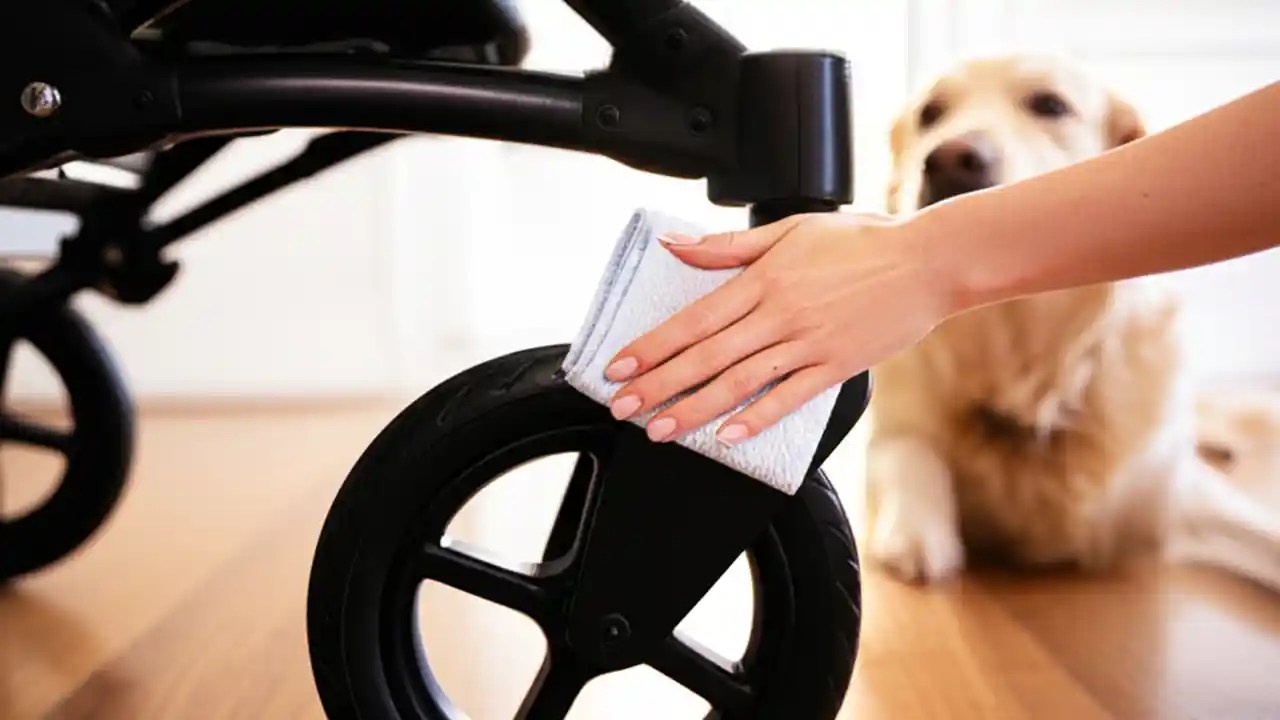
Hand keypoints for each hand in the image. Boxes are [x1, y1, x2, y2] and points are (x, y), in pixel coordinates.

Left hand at [602, 211, 955, 443]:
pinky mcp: (836, 366)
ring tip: (659, 430)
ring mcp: (808, 343)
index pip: (693, 319)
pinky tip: (726, 437)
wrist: (928, 261)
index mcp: (763, 279)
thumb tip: (675, 245)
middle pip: (706, 356)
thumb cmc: (862, 241)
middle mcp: (780, 313)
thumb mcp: (791, 228)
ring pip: (739, 383)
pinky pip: (789, 398)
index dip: (652, 346)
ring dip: (694, 410)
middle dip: (658, 385)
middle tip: (622, 409)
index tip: (619, 368)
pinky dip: (756, 418)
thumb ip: (729, 244)